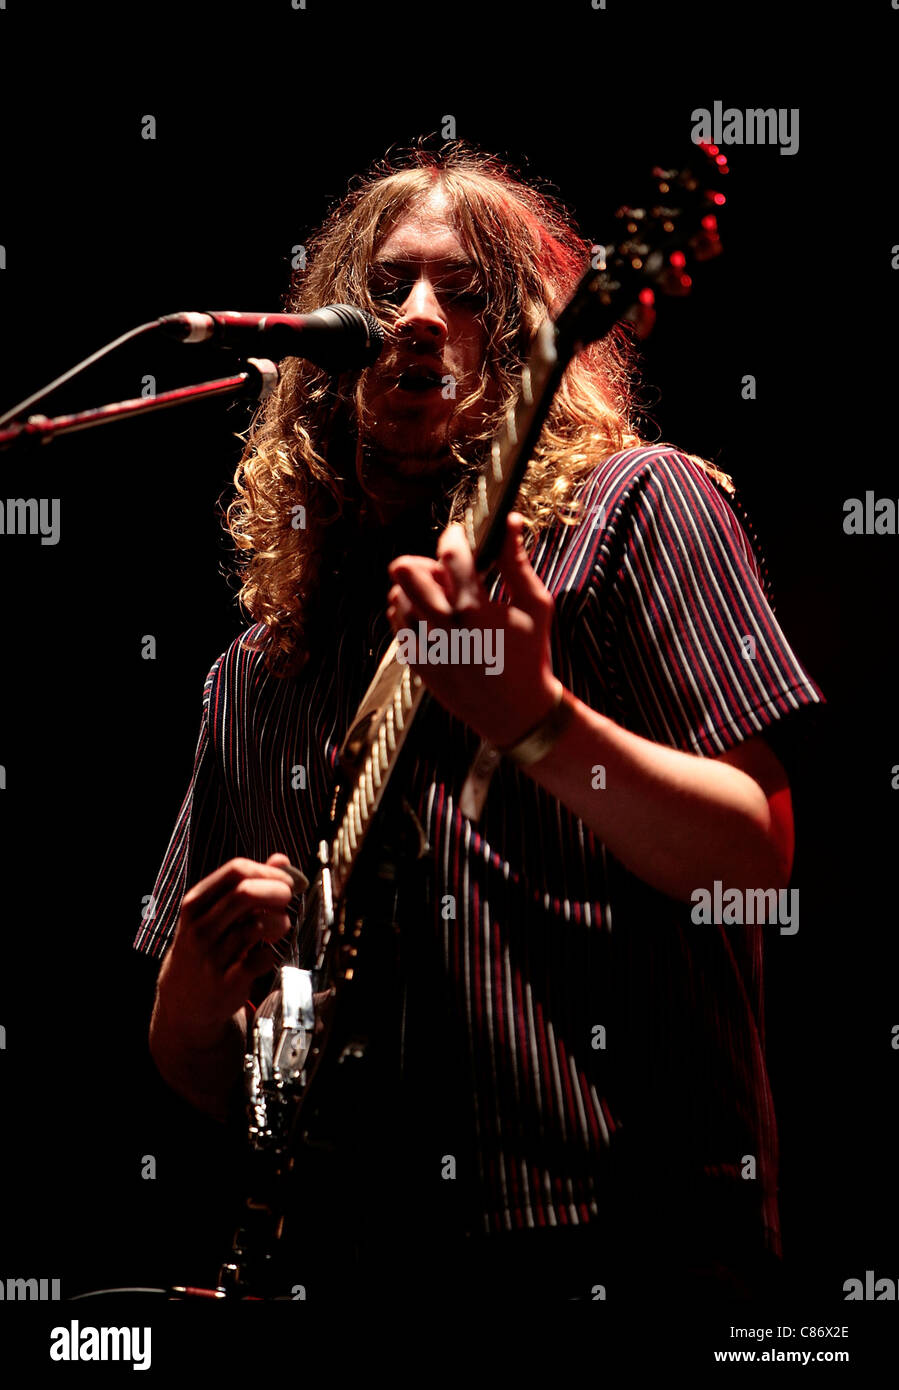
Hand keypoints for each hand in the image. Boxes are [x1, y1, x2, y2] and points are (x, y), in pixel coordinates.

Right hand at [153, 853, 295, 1044]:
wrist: (183, 999)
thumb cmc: (205, 947)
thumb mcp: (215, 912)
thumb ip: (248, 884)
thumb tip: (281, 860)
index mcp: (195, 904)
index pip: (235, 871)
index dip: (268, 871)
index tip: (286, 880)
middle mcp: (200, 928)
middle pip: (245, 893)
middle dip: (277, 891)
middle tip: (288, 898)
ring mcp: (211, 956)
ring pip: (255, 925)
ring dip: (279, 921)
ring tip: (280, 926)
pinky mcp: (226, 982)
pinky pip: (261, 959)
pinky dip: (272, 952)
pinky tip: (267, 952)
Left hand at [386, 512, 558, 747]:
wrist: (517, 713)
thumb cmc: (531, 657)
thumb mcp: (535, 606)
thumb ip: (517, 562)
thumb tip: (509, 522)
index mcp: (476, 610)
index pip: (450, 554)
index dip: (452, 536)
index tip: (457, 535)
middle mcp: (445, 627)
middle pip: (405, 571)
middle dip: (423, 560)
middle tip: (445, 570)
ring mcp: (427, 647)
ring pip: (397, 596)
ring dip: (416, 588)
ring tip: (442, 597)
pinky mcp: (418, 664)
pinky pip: (397, 624)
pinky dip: (409, 613)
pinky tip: (432, 616)